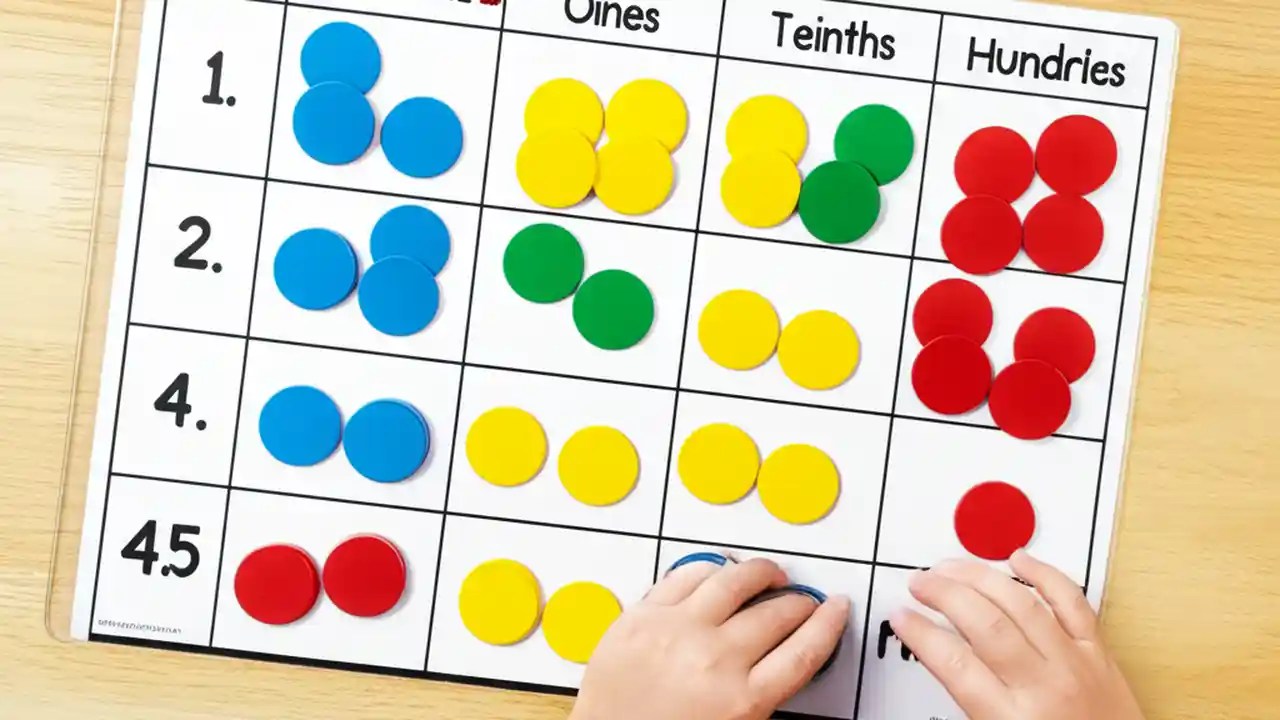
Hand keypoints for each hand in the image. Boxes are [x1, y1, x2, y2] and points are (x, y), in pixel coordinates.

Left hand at [570, 558, 850, 719]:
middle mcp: (714, 660)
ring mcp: (676, 631)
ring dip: (760, 573)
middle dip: (799, 602)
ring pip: (735, 580)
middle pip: (777, 613)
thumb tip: (784, 653)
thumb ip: (759, 691)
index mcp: (742, 700)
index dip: (828, 623)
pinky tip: (718, 572)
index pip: (804, 649)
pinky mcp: (642, 615)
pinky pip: (687, 575)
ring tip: (768, 574)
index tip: (836, 608)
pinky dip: (710, 570)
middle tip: (803, 599)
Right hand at [890, 551, 1143, 719]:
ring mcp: (1075, 664)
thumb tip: (940, 657)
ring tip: (951, 566)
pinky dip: (1044, 574)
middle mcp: (1044, 687)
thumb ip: (973, 701)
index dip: (921, 633)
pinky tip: (1019, 559)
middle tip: (920, 582)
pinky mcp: (1100, 653)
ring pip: (1022, 604)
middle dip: (944, 594)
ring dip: (981, 576)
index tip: (902, 616)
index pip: (955, 664)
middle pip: (985, 623)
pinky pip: (1071, 601)